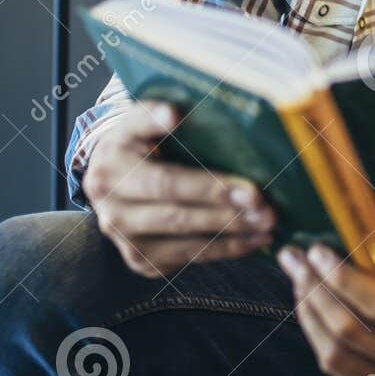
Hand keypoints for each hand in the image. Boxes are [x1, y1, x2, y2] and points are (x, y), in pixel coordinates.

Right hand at [82, 101, 276, 276]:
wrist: (106, 177)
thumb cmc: (133, 142)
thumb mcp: (135, 121)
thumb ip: (152, 115)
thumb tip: (174, 114)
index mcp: (112, 173)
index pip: (167, 183)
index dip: (210, 188)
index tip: (252, 190)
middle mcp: (113, 214)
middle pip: (179, 216)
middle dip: (228, 214)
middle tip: (268, 209)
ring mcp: (126, 243)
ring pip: (187, 243)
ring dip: (233, 236)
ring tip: (268, 225)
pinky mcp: (141, 261)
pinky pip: (189, 258)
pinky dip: (224, 250)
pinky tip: (253, 240)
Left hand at [278, 244, 374, 375]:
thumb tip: (352, 227)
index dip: (343, 278)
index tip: (318, 252)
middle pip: (350, 330)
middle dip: (315, 290)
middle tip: (296, 260)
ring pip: (334, 354)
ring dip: (308, 313)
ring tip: (298, 280)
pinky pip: (336, 368)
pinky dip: (315, 335)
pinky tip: (309, 308)